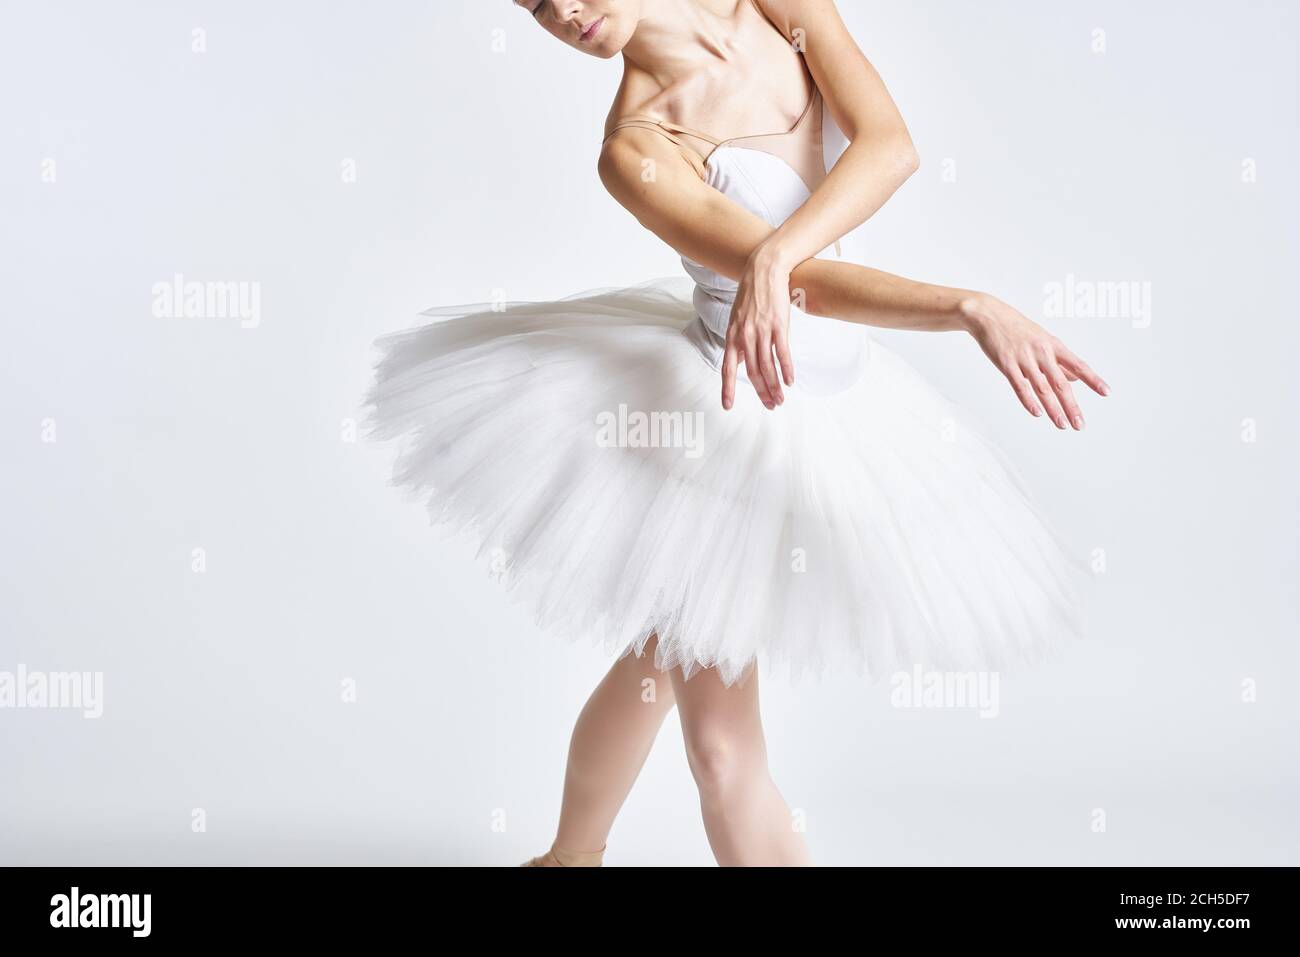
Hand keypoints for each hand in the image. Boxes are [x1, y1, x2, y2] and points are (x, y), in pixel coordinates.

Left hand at [722, 245, 794, 410]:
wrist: (764, 269)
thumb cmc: (751, 294)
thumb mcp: (736, 317)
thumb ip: (737, 341)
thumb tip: (738, 361)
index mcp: (732, 335)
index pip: (727, 367)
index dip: (727, 388)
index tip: (727, 406)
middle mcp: (745, 335)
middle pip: (752, 371)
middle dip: (761, 392)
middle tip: (769, 406)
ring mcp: (762, 330)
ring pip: (767, 366)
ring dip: (774, 386)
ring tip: (780, 399)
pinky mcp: (779, 325)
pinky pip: (782, 353)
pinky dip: (786, 369)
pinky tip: (790, 381)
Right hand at [960, 293, 1108, 429]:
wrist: (989, 315)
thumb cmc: (1016, 328)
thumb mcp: (1042, 340)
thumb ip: (1058, 360)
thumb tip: (1075, 378)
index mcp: (1053, 346)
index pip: (1078, 365)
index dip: (1093, 379)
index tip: (1106, 392)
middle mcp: (1042, 352)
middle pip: (1061, 383)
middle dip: (1072, 405)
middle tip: (1080, 424)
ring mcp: (1024, 358)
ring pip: (1042, 388)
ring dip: (1054, 409)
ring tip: (1062, 425)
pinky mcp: (1007, 364)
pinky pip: (1020, 386)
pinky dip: (1029, 400)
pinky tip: (1037, 413)